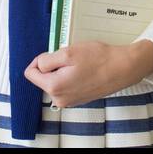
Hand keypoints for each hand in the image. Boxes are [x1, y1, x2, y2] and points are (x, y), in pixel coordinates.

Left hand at [23, 40, 152, 107]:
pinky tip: (85, 70)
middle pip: (43, 77)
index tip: (54, 54)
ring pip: (55, 80)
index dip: (39, 59)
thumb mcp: (68, 52)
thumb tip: (38, 65)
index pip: (30, 73)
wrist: (122, 69)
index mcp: (54, 87)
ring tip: (80, 64)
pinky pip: (66, 85)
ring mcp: (69, 101)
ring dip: (62, 70)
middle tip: (71, 58)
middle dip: (53, 65)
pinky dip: (71, 76)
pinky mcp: (78, 99)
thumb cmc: (98, 59)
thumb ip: (47, 60)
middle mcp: (59, 99)